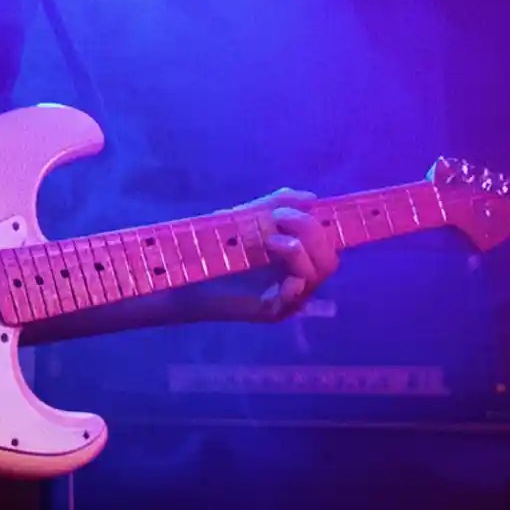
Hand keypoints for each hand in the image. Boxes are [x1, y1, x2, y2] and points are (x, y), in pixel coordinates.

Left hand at [211, 187, 340, 321]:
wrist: (180, 272)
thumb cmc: (213, 246)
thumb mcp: (246, 217)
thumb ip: (275, 204)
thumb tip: (310, 198)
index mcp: (296, 255)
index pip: (328, 242)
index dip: (323, 224)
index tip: (305, 206)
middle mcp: (297, 277)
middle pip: (328, 259)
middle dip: (310, 231)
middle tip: (278, 219)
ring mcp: (286, 297)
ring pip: (318, 273)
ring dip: (299, 251)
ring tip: (270, 241)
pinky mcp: (271, 311)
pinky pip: (296, 298)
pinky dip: (294, 281)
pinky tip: (281, 269)